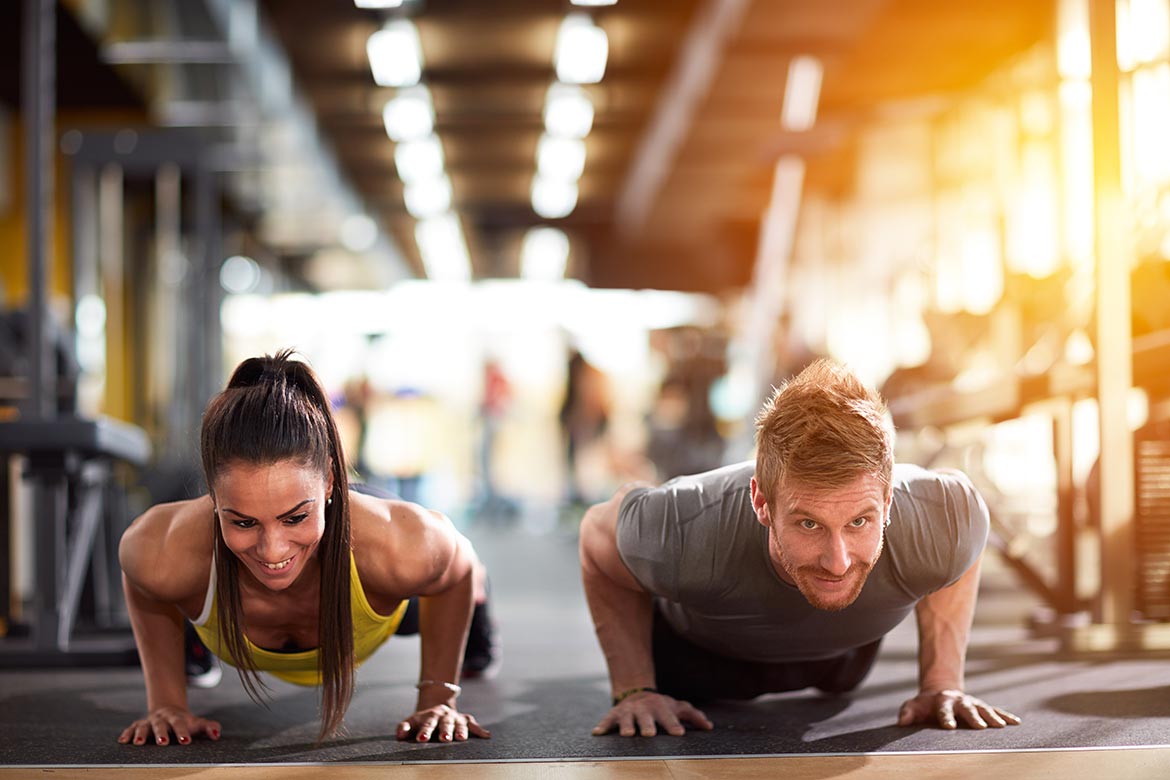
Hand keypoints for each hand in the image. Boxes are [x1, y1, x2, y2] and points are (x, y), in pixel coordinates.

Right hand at [117, 707, 221, 745]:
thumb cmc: (184, 722)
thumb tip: (217, 735)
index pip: (180, 723)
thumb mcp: (197, 723)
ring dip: (140, 733)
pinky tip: (123, 741)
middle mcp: (161, 718)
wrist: (168, 710)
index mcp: (177, 717)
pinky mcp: (138, 725)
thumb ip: (209, 727)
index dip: (183, 732)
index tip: (186, 742)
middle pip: (161, 724)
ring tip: (139, 743)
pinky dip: (127, 733)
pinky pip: (131, 728)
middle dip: (161, 733)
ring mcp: (149, 721)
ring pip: (143, 725)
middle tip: (163, 743)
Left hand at [396, 704, 490, 741]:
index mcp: (430, 716)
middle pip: (445, 723)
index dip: (424, 731)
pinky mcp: (466, 720)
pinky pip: (474, 725)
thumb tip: (399, 735)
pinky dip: (480, 730)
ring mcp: (456, 718)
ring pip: (460, 724)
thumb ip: (404, 727)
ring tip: (461, 739)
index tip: (421, 739)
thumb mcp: (412, 721)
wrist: (437, 707)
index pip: (427, 723)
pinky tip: (487, 736)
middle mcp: (444, 715)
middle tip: (444, 739)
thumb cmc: (423, 720)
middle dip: (445, 731)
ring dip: (461, 731)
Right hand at [591, 691, 713, 736]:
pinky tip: (597, 733)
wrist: (637, 693)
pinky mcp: (614, 715)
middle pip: (647, 717)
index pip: (669, 717)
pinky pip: (607, 720)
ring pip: (627, 719)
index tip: (679, 733)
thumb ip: (693, 716)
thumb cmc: (661, 706)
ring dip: (627, 726)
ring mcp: (628, 711)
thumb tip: (709, 727)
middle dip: (648, 724)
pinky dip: (603, 726)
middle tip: (650, 734)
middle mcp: (644, 709)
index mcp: (661, 707)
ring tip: (628, 734)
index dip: (674, 724)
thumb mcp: (676, 707)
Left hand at [897, 689, 1020, 729]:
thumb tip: (902, 722)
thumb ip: (908, 713)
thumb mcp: (914, 706)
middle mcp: (960, 701)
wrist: (940, 692)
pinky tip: (1015, 723)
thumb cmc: (925, 705)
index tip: (949, 726)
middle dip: (974, 717)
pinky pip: (996, 711)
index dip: (946, 718)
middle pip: (967, 708)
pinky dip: (1005, 716)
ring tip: (1001, 726)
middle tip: (981, 727)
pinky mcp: (982, 707)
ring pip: (984, 709)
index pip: (943, 710)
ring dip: (993, 717)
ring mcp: (973, 703)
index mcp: (942, 701)